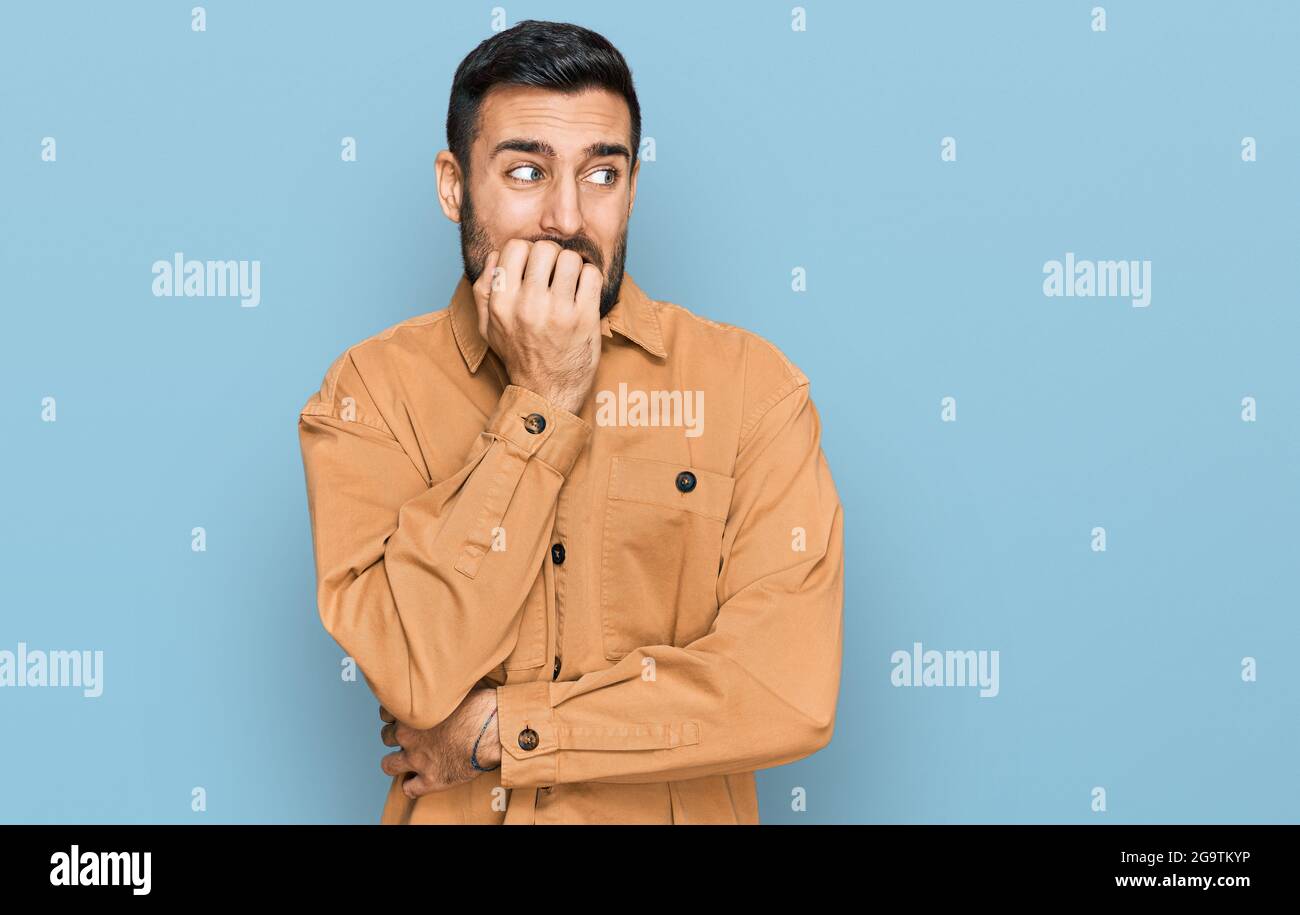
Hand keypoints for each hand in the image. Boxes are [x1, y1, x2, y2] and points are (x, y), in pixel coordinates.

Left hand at [379, 688, 499, 798]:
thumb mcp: (456, 687)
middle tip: (411, 737)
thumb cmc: (480, 706)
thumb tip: (442, 684)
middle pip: (386, 737)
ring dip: (396, 763)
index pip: (385, 712)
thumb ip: (439, 692)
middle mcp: (408, 736)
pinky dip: (411, 786)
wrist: (493, 731)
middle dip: (396, 737)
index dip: (395, 715)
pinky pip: (410, 789)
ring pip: (389, 765)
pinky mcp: (431, 780)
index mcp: (412, 711)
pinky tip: (418, 782)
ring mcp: (417, 760)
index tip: (405, 716)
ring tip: (408, 761)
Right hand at [471, 238, 602, 414]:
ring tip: (570, 282)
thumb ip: (483, 290)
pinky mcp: (585, 319)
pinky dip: (590, 278)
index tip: (533, 267)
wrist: (546, 393)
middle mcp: (528, 305)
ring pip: (571, 258)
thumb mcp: (487, 328)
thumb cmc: (518, 356)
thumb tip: (493, 256)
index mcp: (502, 303)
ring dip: (574, 266)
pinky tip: (584, 292)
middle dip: (552, 255)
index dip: (527, 251)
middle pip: (545, 248)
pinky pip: (592, 275)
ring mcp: (558, 312)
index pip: (514, 247)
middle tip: (555, 273)